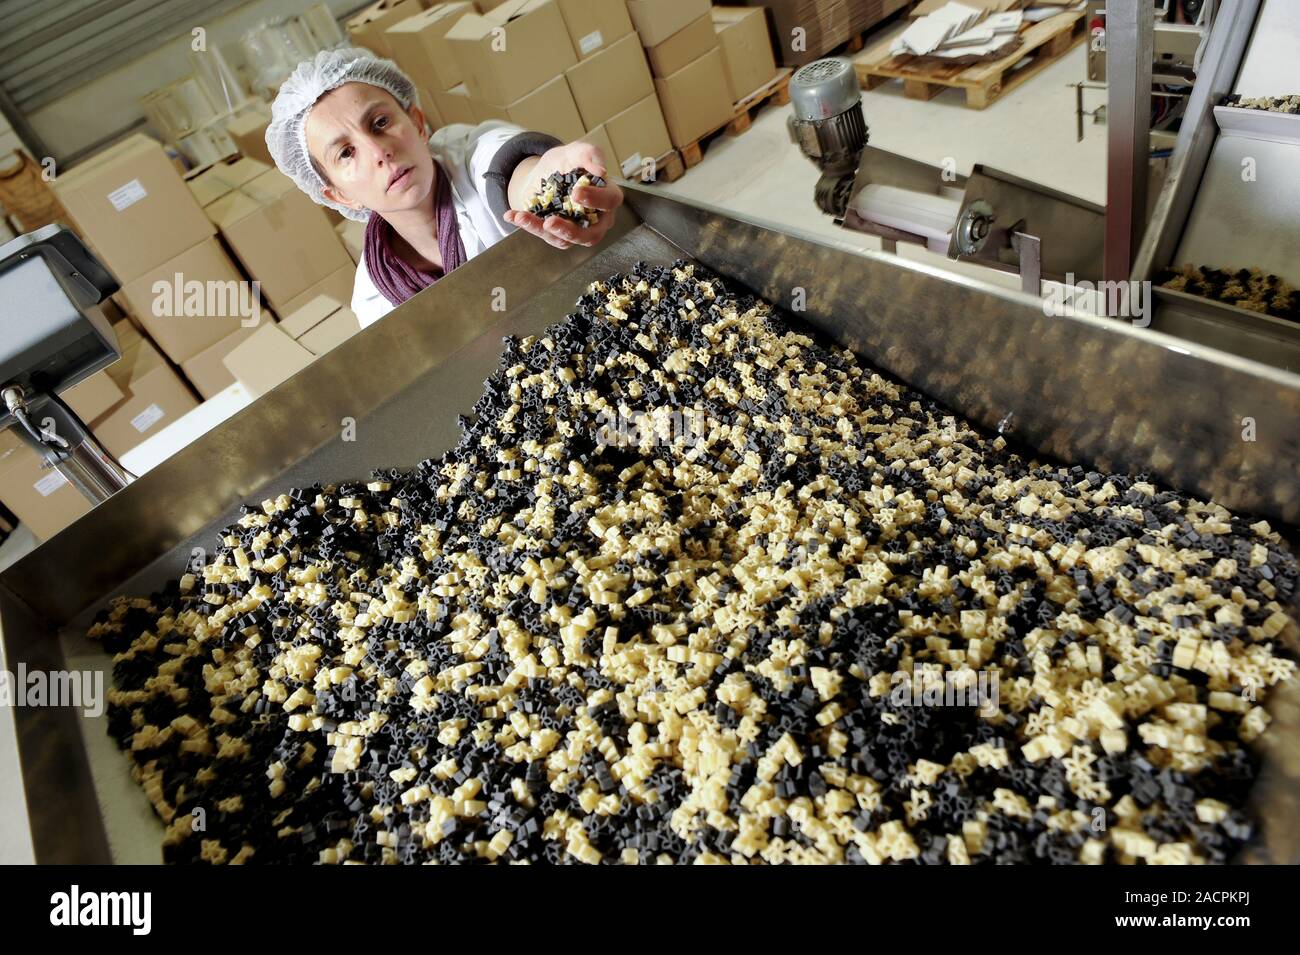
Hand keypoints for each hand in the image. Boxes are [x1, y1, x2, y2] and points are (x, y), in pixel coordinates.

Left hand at [504, 140, 623, 249]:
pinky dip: (529, 226)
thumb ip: (590, 154)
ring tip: (523, 217)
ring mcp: (579, 231)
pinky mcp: (561, 236)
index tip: (576, 192)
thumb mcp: (575, 151)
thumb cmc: (567, 162)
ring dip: (543, 231)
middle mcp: (598, 219)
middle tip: (550, 221)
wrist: (544, 173)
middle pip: (592, 234)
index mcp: (607, 195)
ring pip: (567, 240)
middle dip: (570, 231)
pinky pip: (548, 236)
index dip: (596, 200)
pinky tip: (513, 215)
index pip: (610, 201)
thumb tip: (600, 170)